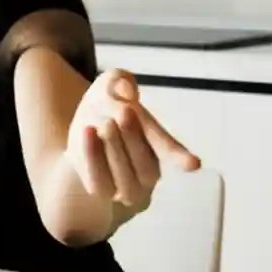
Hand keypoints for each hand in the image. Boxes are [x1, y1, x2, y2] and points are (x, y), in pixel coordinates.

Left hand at [66, 69, 200, 205]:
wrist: (78, 127)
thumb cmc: (104, 105)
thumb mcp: (110, 83)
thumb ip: (120, 81)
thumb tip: (126, 89)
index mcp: (159, 145)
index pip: (170, 152)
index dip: (179, 157)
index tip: (193, 164)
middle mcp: (147, 171)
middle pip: (147, 167)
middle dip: (136, 138)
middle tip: (124, 112)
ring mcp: (126, 186)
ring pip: (126, 180)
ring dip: (115, 151)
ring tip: (104, 123)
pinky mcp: (101, 190)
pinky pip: (99, 183)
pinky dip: (93, 159)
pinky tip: (88, 133)